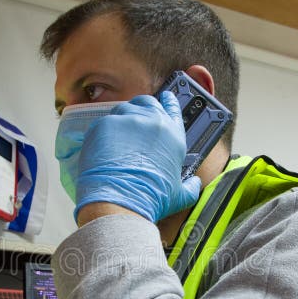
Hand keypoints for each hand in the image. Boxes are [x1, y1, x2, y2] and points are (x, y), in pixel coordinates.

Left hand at [75, 91, 200, 222]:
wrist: (120, 201)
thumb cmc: (151, 199)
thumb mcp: (180, 195)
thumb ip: (190, 187)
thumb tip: (194, 183)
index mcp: (173, 136)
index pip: (173, 109)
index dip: (169, 102)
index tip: (166, 97)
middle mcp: (153, 122)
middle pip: (147, 103)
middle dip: (143, 109)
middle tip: (136, 122)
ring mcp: (128, 120)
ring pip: (124, 109)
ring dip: (123, 119)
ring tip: (118, 137)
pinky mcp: (105, 124)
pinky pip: (105, 122)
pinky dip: (104, 132)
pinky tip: (103, 146)